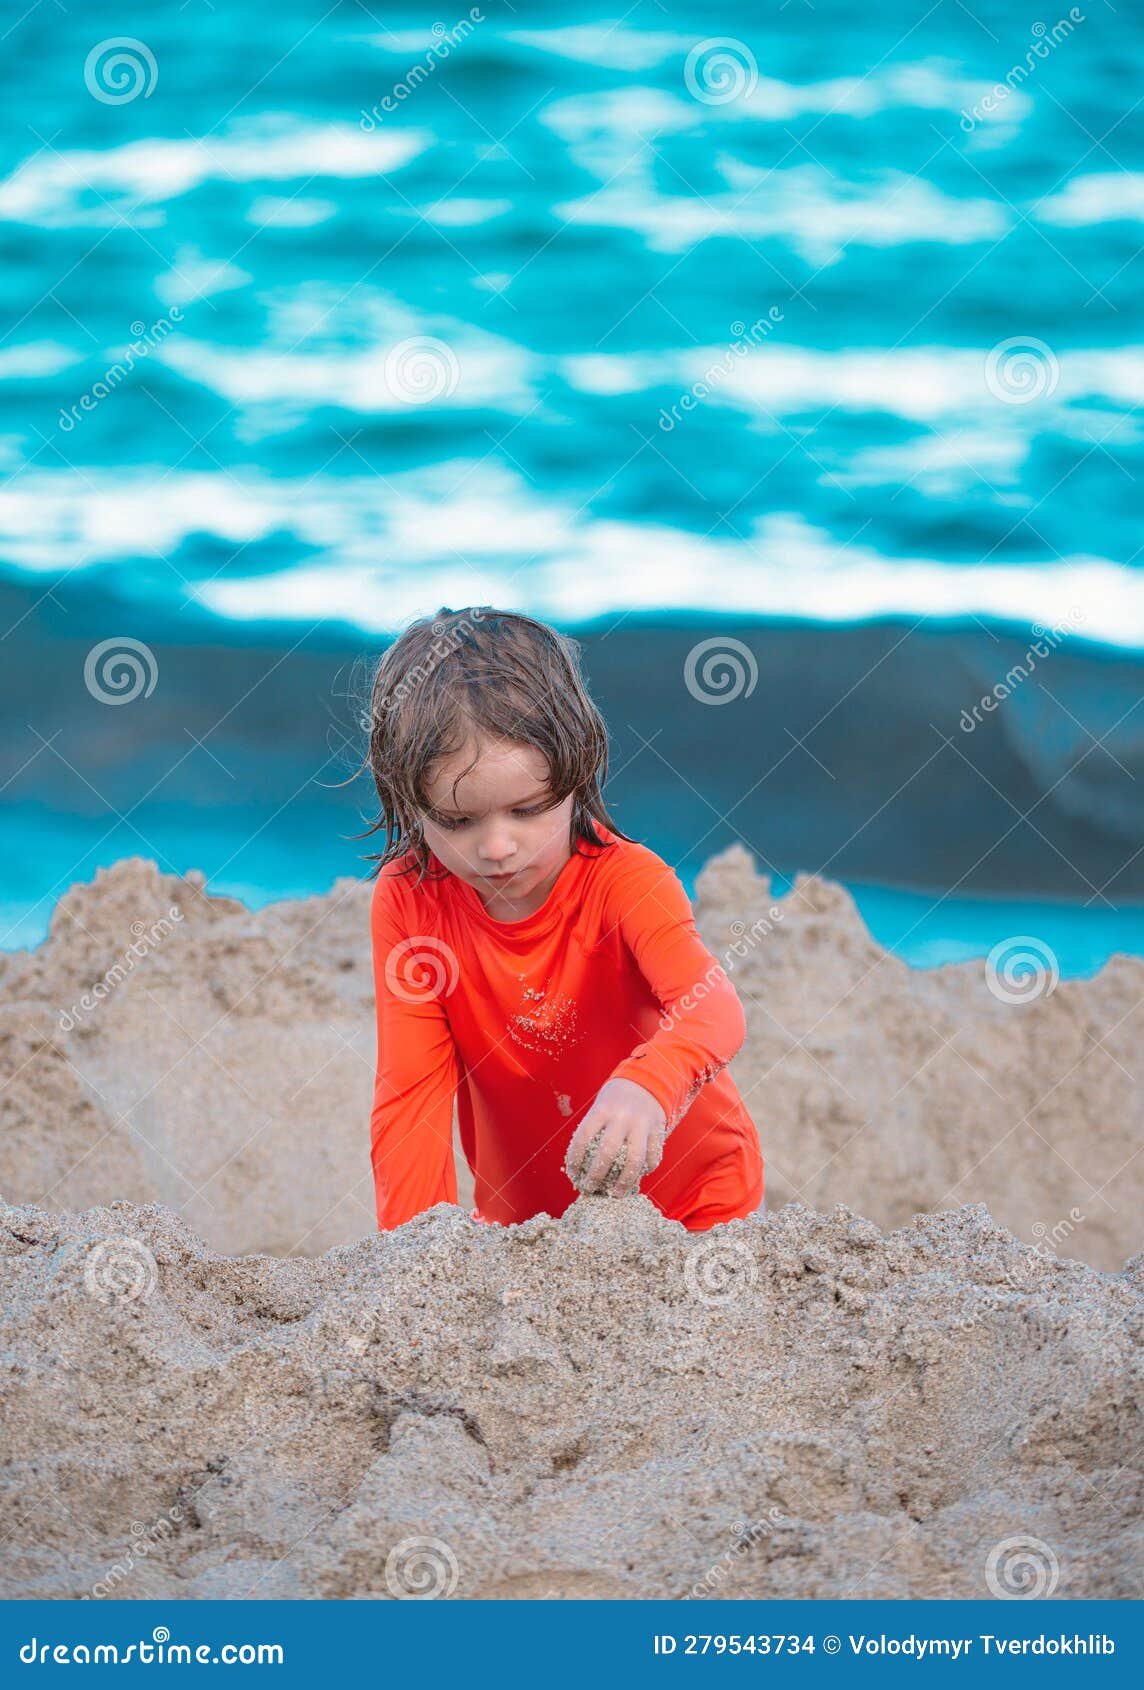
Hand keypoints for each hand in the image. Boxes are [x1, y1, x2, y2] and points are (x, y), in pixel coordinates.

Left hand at [564, 1078, 667, 1197]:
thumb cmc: (616, 1099)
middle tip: (590, 1189)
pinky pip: (652, 1156)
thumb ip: (593, 1131)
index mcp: (602, 1110)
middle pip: (607, 1153)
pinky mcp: (657, 1129)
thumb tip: (581, 1168)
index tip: (573, 1175)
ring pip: (633, 1160)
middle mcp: (621, 1117)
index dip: (574, 1160)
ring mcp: (641, 1124)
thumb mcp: (600, 1106)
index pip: (582, 1138)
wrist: (646, 1079)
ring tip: (615, 1194)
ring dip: (623, 1182)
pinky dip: (645, 1170)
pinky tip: (637, 1178)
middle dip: (596, 1176)